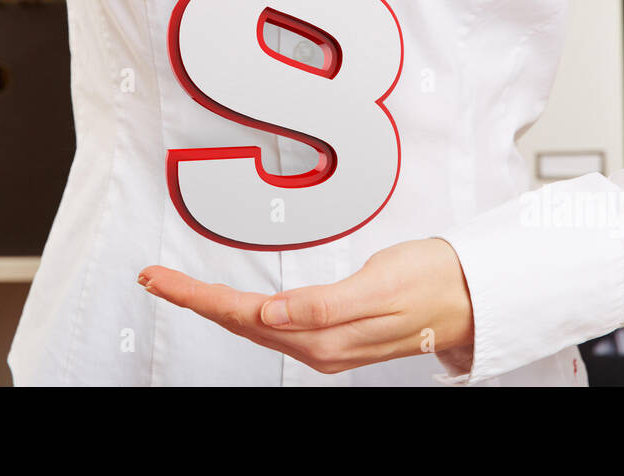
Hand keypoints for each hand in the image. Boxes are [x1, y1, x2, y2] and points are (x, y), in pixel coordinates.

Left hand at [137, 238, 473, 374]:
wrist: (469, 295)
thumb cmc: (431, 283)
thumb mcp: (380, 286)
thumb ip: (324, 305)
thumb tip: (273, 315)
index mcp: (323, 336)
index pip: (243, 315)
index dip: (197, 297)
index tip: (161, 280)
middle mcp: (317, 345)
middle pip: (239, 322)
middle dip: (193, 300)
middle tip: (154, 278)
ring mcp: (324, 341)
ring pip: (253, 325)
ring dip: (213, 305)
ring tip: (179, 287)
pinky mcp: (333, 331)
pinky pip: (274, 324)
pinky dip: (243, 310)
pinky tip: (233, 304)